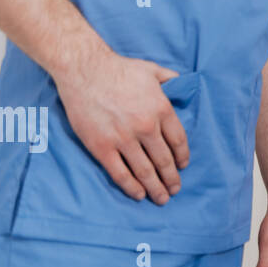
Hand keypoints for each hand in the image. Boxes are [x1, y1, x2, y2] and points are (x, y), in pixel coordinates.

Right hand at [55, 49, 189, 204]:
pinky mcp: (102, 147)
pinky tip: (139, 195)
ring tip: (162, 198)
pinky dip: (131, 187)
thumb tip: (182, 83)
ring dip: (155, 187)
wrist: (84, 70)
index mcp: (162, 109)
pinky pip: (120, 173)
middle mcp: (146, 126)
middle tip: (175, 189)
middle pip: (164, 160)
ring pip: (145, 170)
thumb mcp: (152, 70)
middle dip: (171, 178)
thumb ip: (171, 79)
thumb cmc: (119, 69)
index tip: (183, 166)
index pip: (178, 141)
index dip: (182, 157)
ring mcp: (124, 139)